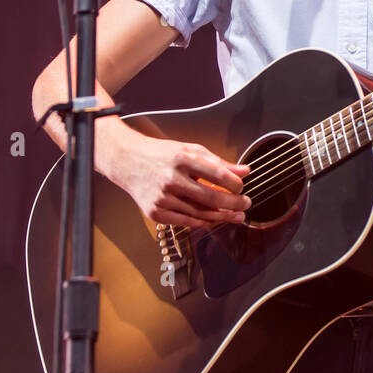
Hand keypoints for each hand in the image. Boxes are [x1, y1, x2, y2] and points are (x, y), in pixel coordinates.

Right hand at [106, 133, 249, 229]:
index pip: (217, 175)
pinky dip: (202, 222)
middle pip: (211, 197)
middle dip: (234, 203)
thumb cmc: (160, 154)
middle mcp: (171, 179)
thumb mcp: (190, 150)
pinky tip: (214, 219)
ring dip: (222, 216)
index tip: (242, 187)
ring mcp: (162, 198)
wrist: (126, 161)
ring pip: (200, 213)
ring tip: (235, 215)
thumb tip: (245, 171)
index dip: (234, 184)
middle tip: (245, 204)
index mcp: (182, 159)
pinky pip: (185, 221)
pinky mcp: (154, 213)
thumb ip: (218, 162)